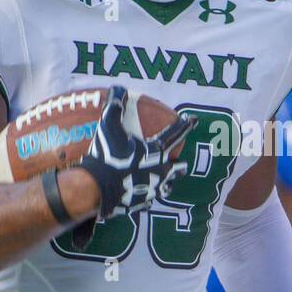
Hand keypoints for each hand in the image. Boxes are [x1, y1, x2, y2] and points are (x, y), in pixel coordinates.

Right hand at [78, 86, 194, 219]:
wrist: (98, 189)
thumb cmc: (108, 156)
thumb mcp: (109, 127)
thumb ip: (115, 107)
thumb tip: (118, 88)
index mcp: (156, 152)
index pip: (175, 135)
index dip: (184, 126)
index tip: (193, 120)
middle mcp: (160, 172)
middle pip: (178, 167)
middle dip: (180, 164)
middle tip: (178, 161)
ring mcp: (153, 190)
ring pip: (167, 187)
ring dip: (167, 182)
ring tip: (163, 180)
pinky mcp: (142, 203)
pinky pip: (149, 200)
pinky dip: (147, 197)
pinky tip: (143, 196)